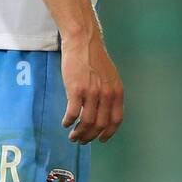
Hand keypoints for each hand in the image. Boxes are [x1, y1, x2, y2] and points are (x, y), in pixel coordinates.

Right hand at [60, 24, 124, 142]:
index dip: (108, 133)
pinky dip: (68, 122)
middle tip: (82, 140)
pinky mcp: (76, 90)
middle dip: (90, 136)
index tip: (101, 139)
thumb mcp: (110, 76)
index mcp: (117, 91)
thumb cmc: (94, 59)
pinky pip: (72, 113)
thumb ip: (109, 93)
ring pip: (86, 123)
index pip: (116, 120)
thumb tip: (104, 112)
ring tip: (73, 136)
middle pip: (100, 125)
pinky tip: (65, 123)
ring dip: (79, 133)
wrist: (83, 42)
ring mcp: (91, 93)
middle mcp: (106, 94)